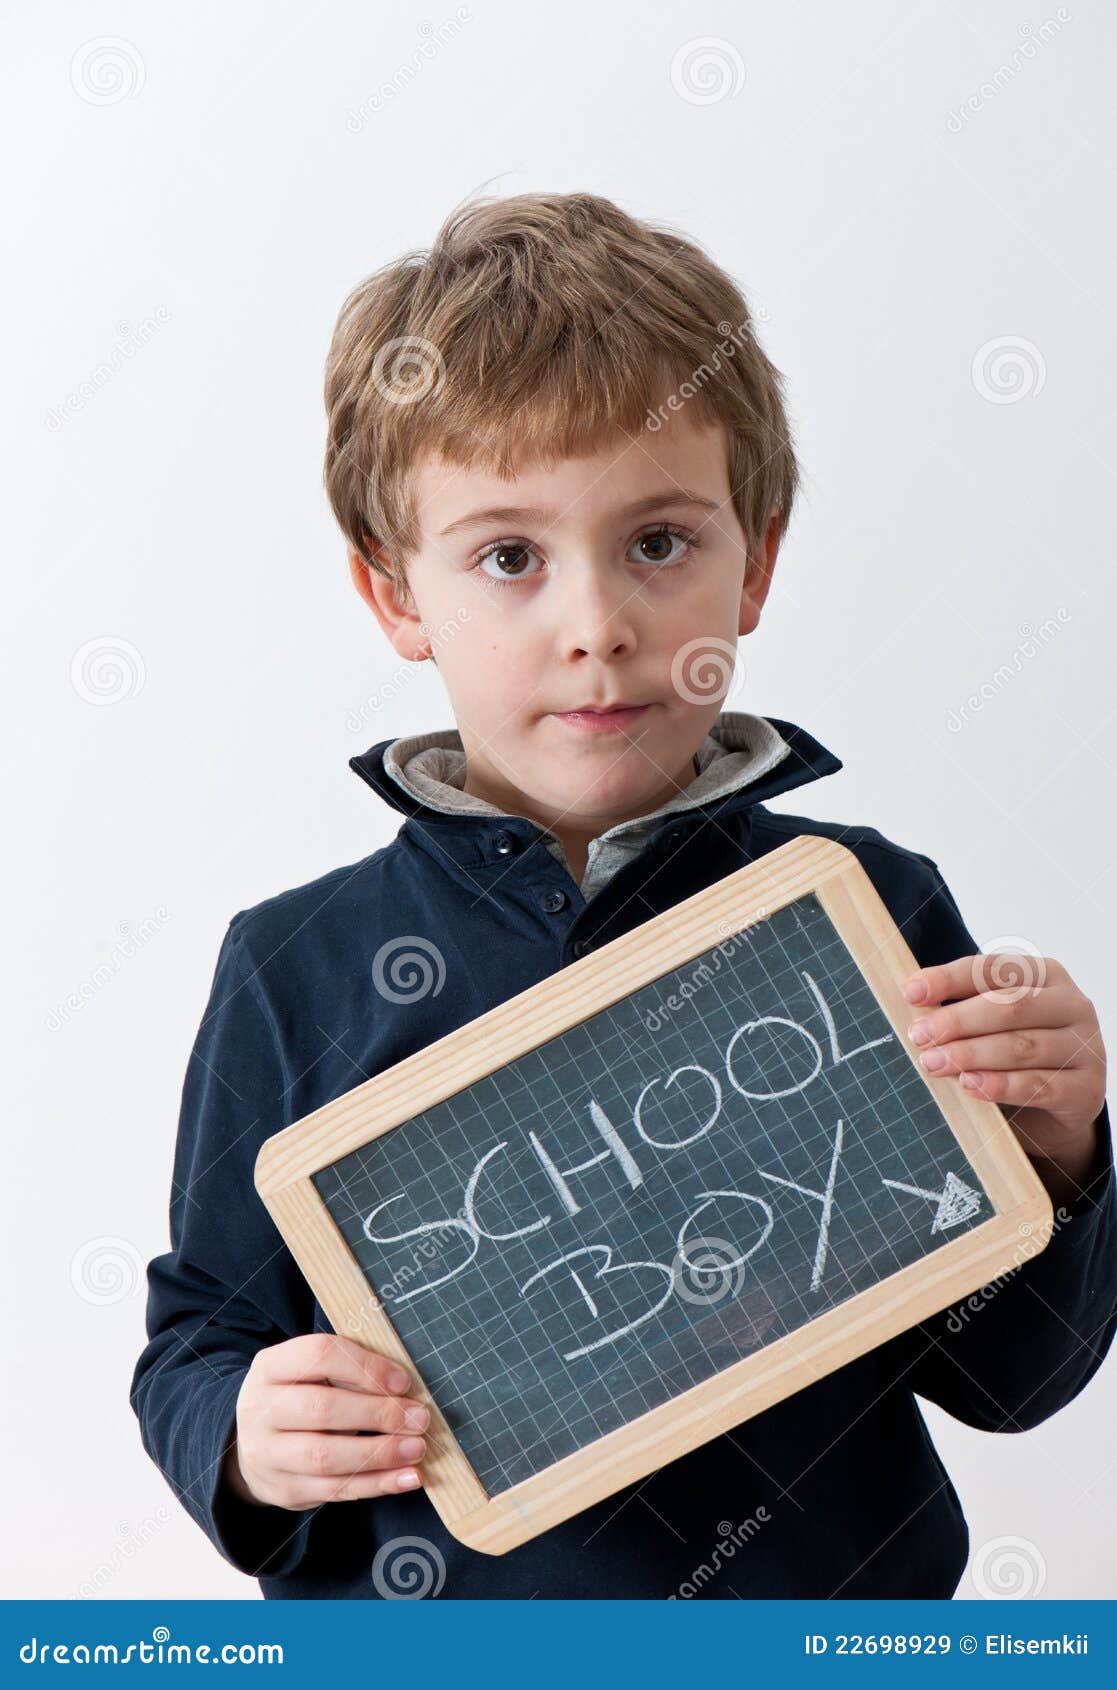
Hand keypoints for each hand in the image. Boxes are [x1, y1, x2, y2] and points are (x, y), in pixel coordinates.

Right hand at [224, 1333, 429, 1510]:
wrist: (253, 1444)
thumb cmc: (299, 1396)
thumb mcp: (310, 1373)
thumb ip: (349, 1372)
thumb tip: (404, 1389)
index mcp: (270, 1367)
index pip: (318, 1355)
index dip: (365, 1367)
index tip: (403, 1382)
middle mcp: (261, 1409)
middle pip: (322, 1409)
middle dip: (378, 1413)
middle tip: (418, 1418)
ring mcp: (267, 1453)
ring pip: (326, 1456)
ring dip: (380, 1453)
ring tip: (416, 1448)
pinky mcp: (284, 1489)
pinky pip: (334, 1490)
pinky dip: (376, 1484)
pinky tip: (406, 1477)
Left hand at [903, 953, 1107, 1202]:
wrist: (1058, 1109)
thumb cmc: (1015, 1055)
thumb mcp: (991, 1024)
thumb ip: (962, 1010)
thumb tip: (912, 1005)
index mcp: (1046, 975)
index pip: (994, 969)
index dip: (950, 979)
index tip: (910, 992)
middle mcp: (1072, 1004)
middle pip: (1011, 1006)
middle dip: (958, 1020)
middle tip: (918, 1035)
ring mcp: (1085, 1047)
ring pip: (1023, 1046)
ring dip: (972, 1054)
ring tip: (933, 1063)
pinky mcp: (1086, 1089)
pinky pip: (1039, 1085)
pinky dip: (1001, 1085)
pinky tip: (970, 1086)